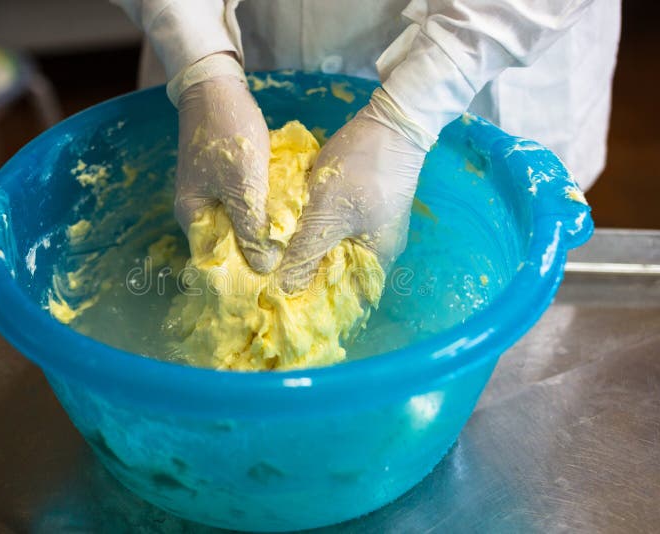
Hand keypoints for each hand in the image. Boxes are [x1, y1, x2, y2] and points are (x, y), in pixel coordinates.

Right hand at [174, 54, 278, 272]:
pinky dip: (263, 216)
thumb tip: (265, 268)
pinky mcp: (227, 182)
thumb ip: (252, 228)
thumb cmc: (228, 135)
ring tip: (292, 252)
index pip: (213, 262)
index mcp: (193, 216)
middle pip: (228, 247)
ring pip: (240, 228)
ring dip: (262, 237)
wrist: (218, 88)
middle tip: (289, 272)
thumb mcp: (243, 186)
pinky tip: (286, 223)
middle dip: (256, 259)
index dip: (239, 277)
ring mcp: (212, 195)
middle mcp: (199, 211)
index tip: (270, 287)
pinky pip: (246, 209)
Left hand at [278, 88, 432, 291]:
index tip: (282, 312)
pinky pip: (333, 233)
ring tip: (272, 265)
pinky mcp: (360, 209)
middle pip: (337, 279)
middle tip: (268, 288)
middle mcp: (376, 251)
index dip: (316, 309)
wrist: (391, 122)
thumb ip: (305, 255)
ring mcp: (369, 229)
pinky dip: (312, 236)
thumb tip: (284, 291)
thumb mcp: (327, 216)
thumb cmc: (362, 172)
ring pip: (333, 255)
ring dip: (306, 258)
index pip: (347, 303)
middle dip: (305, 283)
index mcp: (376, 261)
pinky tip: (288, 235)